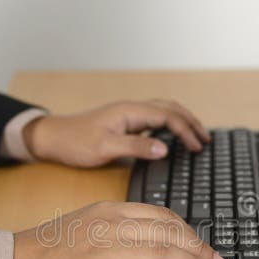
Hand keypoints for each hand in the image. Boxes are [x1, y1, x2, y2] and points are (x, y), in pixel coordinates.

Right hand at [9, 201, 223, 258]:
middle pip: (168, 234)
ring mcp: (102, 254)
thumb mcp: (89, 223)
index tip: (205, 247)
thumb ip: (122, 228)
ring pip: (159, 256)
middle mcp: (110, 228)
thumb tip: (162, 242)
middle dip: (199, 250)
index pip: (162, 216)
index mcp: (110, 211)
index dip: (190, 232)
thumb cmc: (52, 248)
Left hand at [22, 100, 209, 167]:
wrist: (52, 138)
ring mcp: (128, 114)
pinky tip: (172, 137)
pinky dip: (170, 125)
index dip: (186, 131)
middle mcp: (131, 109)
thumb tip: (164, 149)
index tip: (198, 148)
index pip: (168, 117)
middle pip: (170, 109)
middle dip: (191, 122)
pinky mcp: (124, 122)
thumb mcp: (105, 149)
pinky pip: (154, 119)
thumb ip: (136, 148)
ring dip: (182, 121)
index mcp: (130, 112)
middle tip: (206, 140)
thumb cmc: (75, 143)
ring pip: (163, 111)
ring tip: (196, 136)